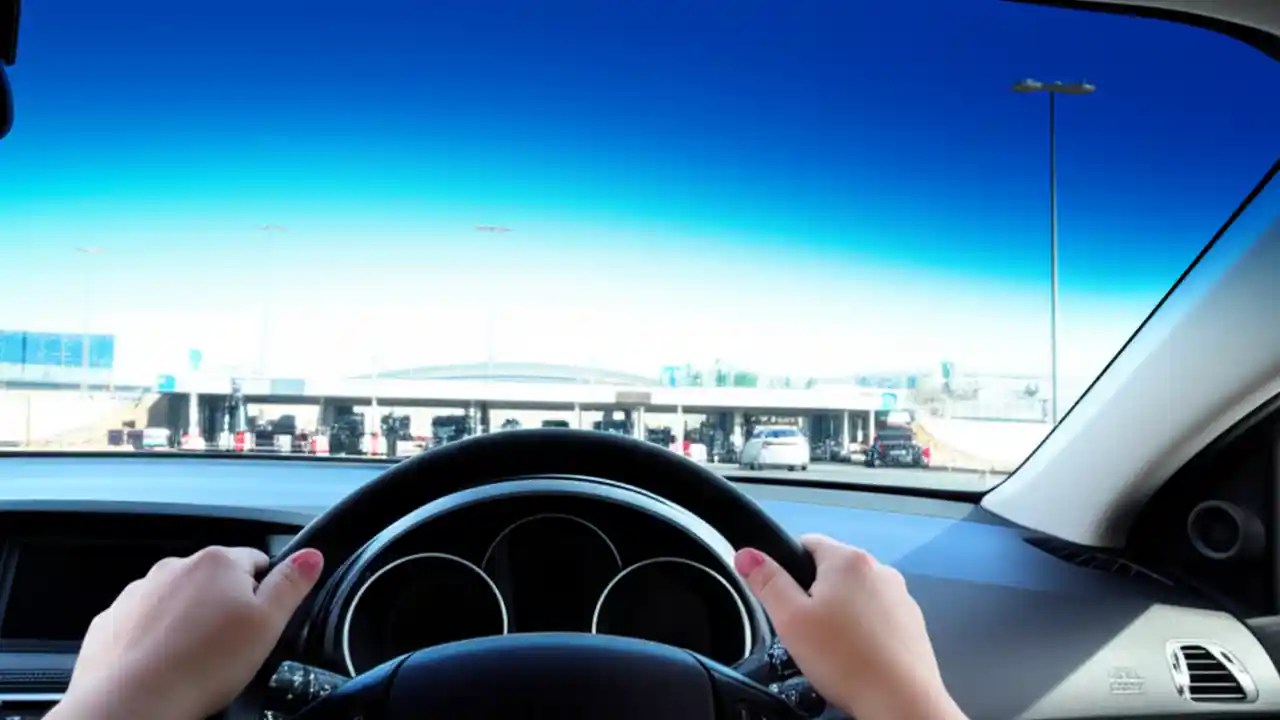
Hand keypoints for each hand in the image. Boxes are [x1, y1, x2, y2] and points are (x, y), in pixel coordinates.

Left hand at [47, 546, 323, 719]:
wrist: (132, 703)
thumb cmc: (204, 665)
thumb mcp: (268, 625)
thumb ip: (291, 585)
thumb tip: (311, 555)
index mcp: (218, 562)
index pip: (257, 562)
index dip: (265, 594)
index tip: (261, 624)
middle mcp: (175, 567)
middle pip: (215, 581)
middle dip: (224, 607)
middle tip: (231, 649)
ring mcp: (138, 593)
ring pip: (177, 601)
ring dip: (188, 622)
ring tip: (195, 662)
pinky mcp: (111, 621)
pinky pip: (142, 623)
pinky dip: (154, 639)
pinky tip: (163, 666)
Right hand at [734, 535, 964, 719]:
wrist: (901, 702)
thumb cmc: (845, 660)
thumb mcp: (790, 619)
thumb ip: (767, 582)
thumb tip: (747, 554)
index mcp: (848, 560)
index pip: (807, 543)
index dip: (788, 569)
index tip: (786, 601)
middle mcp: (880, 570)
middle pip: (832, 572)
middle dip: (815, 596)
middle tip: (806, 631)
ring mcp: (900, 597)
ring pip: (856, 596)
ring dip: (841, 614)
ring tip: (833, 649)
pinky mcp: (912, 623)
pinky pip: (877, 618)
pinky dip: (864, 632)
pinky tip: (857, 657)